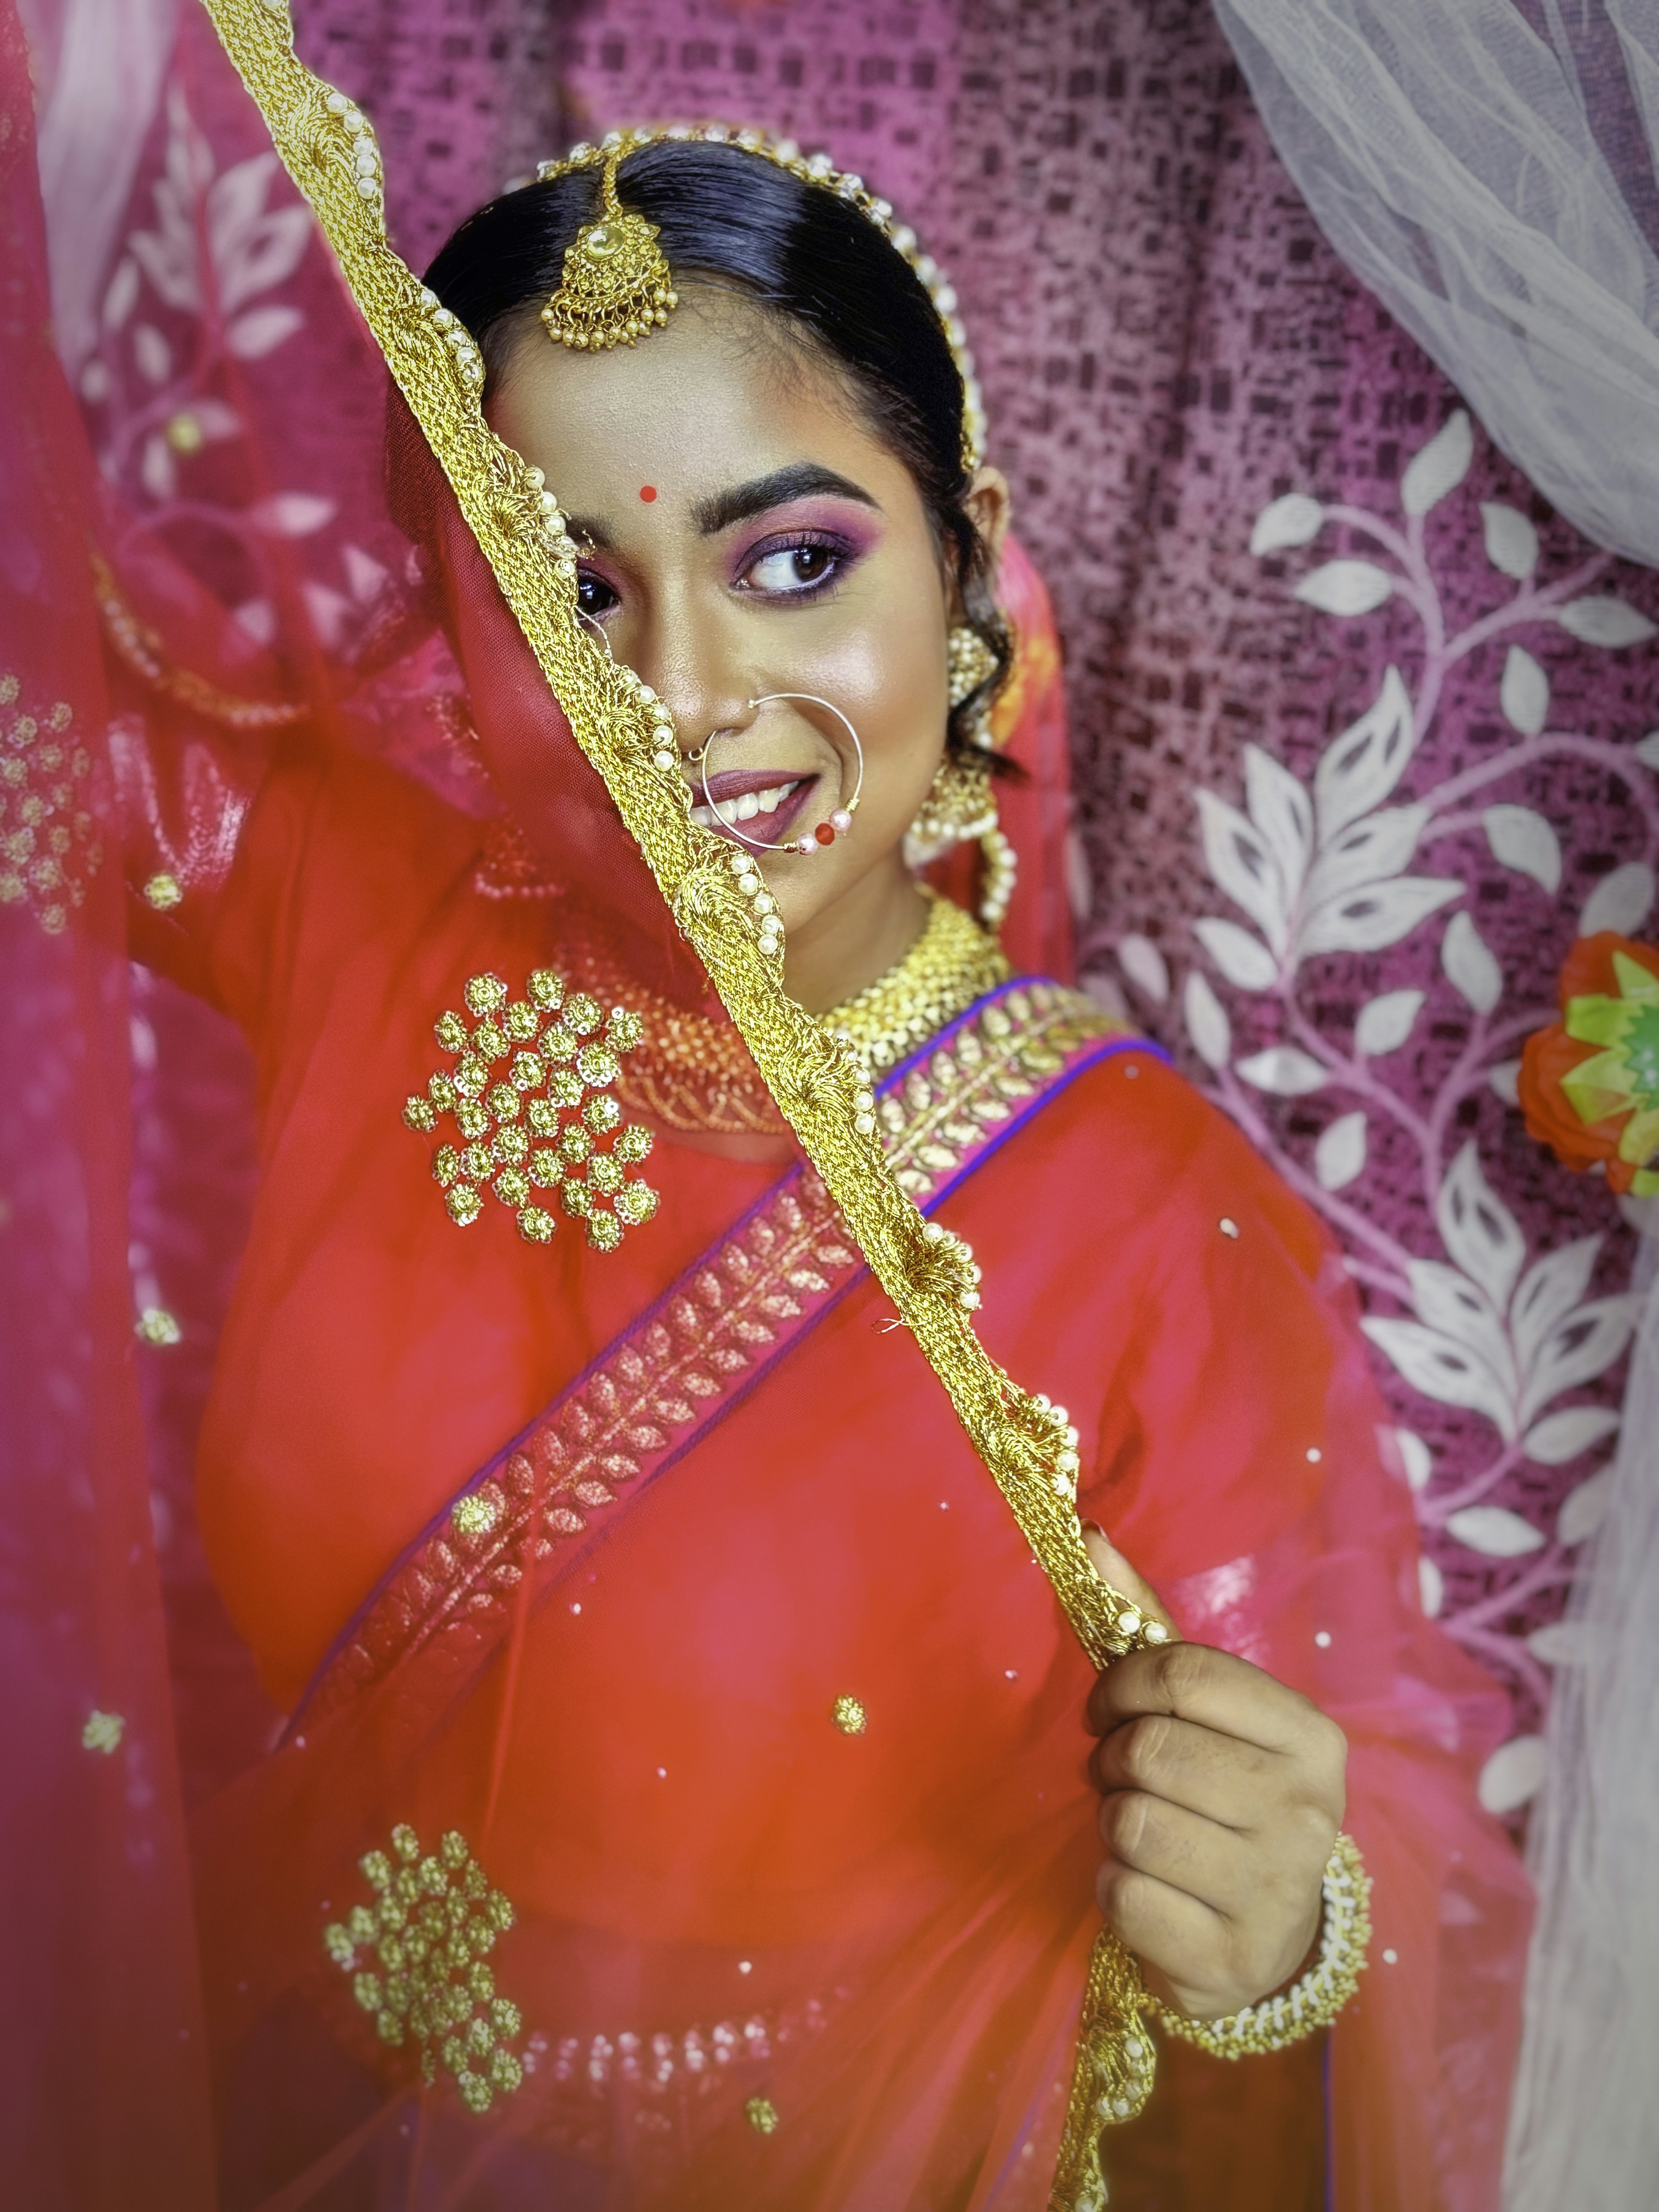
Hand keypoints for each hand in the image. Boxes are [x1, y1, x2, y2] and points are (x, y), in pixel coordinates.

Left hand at [1081, 1525, 1346, 2020]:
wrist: (1266, 1934)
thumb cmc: (1223, 1795)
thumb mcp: (1204, 1709)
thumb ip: (1147, 1621)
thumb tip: (1085, 1534)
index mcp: (1311, 1737)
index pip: (1184, 1674)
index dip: (1121, 1686)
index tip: (1108, 1709)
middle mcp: (1309, 1812)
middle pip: (1151, 1750)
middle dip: (1112, 1760)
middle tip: (1121, 1777)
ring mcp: (1276, 1891)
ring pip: (1130, 1822)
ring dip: (1111, 1823)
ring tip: (1139, 1828)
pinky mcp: (1230, 1960)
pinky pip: (1122, 1895)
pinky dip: (1112, 1887)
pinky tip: (1148, 1887)